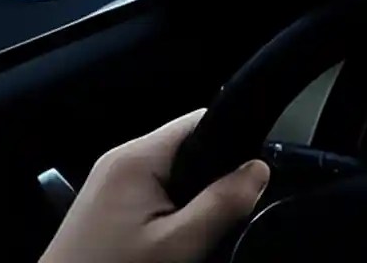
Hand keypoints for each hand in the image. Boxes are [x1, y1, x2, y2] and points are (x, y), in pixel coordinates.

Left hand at [41, 109, 269, 262]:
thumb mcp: (178, 245)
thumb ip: (222, 204)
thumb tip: (259, 170)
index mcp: (136, 158)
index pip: (201, 120)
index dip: (233, 143)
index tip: (248, 178)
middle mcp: (120, 160)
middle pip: (189, 147)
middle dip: (213, 177)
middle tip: (219, 217)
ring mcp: (111, 181)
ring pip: (174, 171)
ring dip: (194, 196)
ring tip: (194, 232)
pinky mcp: (108, 203)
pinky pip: (156, 190)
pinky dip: (173, 208)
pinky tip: (172, 238)